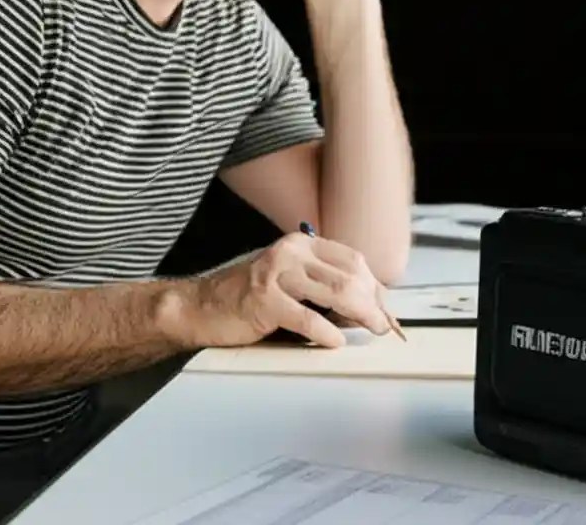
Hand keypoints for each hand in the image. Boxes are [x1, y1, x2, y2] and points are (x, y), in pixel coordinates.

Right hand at [180, 233, 390, 348]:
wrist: (200, 306)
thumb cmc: (247, 297)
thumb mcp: (290, 281)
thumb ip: (323, 286)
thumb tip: (368, 306)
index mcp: (301, 244)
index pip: (352, 259)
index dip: (375, 285)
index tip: (386, 307)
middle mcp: (290, 252)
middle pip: (349, 275)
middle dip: (373, 303)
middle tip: (383, 325)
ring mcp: (276, 274)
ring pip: (336, 292)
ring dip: (361, 315)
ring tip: (371, 330)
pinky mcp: (264, 301)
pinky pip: (308, 317)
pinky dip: (327, 332)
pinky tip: (335, 341)